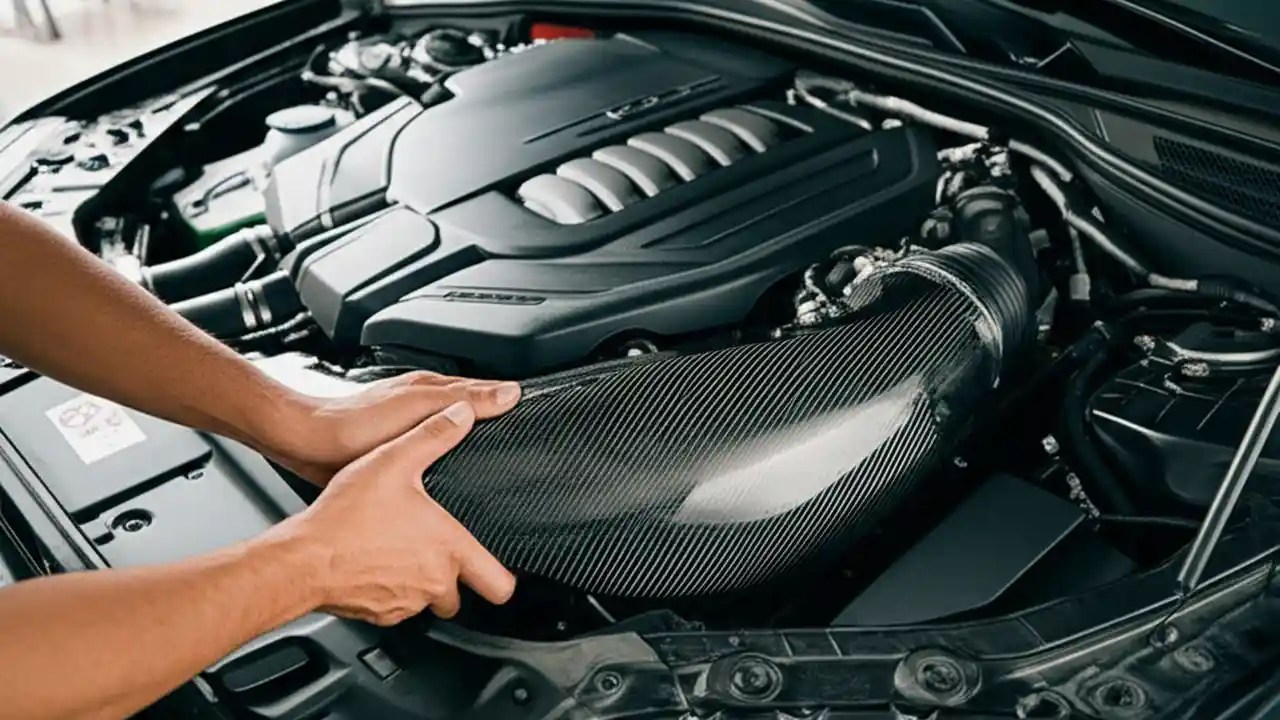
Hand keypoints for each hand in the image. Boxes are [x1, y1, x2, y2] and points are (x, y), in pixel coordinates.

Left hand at [261, 372, 520, 485]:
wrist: (307, 444)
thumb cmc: (354, 424)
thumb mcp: (418, 406)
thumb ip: (463, 399)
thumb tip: (509, 393)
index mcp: (434, 390)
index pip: (487, 390)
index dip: (511, 400)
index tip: (538, 414)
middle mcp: (424, 406)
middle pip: (474, 411)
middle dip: (498, 423)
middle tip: (525, 439)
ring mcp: (410, 429)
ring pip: (454, 434)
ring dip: (474, 443)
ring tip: (497, 459)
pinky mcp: (396, 452)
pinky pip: (435, 453)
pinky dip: (451, 459)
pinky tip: (454, 476)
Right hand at [277, 401, 515, 623]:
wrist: (301, 559)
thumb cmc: (346, 517)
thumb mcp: (393, 460)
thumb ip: (434, 435)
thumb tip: (463, 415)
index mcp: (448, 548)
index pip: (500, 584)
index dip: (505, 577)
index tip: (501, 569)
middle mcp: (433, 582)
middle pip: (463, 595)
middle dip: (458, 580)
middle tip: (442, 553)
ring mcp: (406, 603)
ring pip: (428, 601)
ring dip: (422, 582)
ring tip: (403, 552)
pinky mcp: (379, 614)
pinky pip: (397, 608)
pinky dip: (392, 591)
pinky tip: (376, 564)